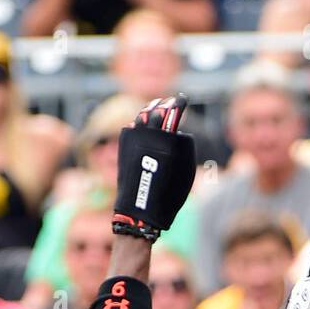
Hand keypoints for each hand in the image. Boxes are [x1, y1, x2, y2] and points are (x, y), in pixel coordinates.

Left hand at [112, 94, 195, 241]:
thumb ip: (184, 149)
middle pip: (156, 112)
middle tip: (168, 102)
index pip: (173, 113)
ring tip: (154, 108)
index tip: (181, 98)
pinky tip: (141, 123)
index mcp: (168, 141)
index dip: (178, 104)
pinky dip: (138, 124)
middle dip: (164, 105)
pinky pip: (131, 129)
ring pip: (141, 117)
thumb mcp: (185, 172)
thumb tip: (178, 134)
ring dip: (149, 110)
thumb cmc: (168, 195)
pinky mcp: (124, 148)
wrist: (141, 210)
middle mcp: (149, 137)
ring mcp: (134, 142)